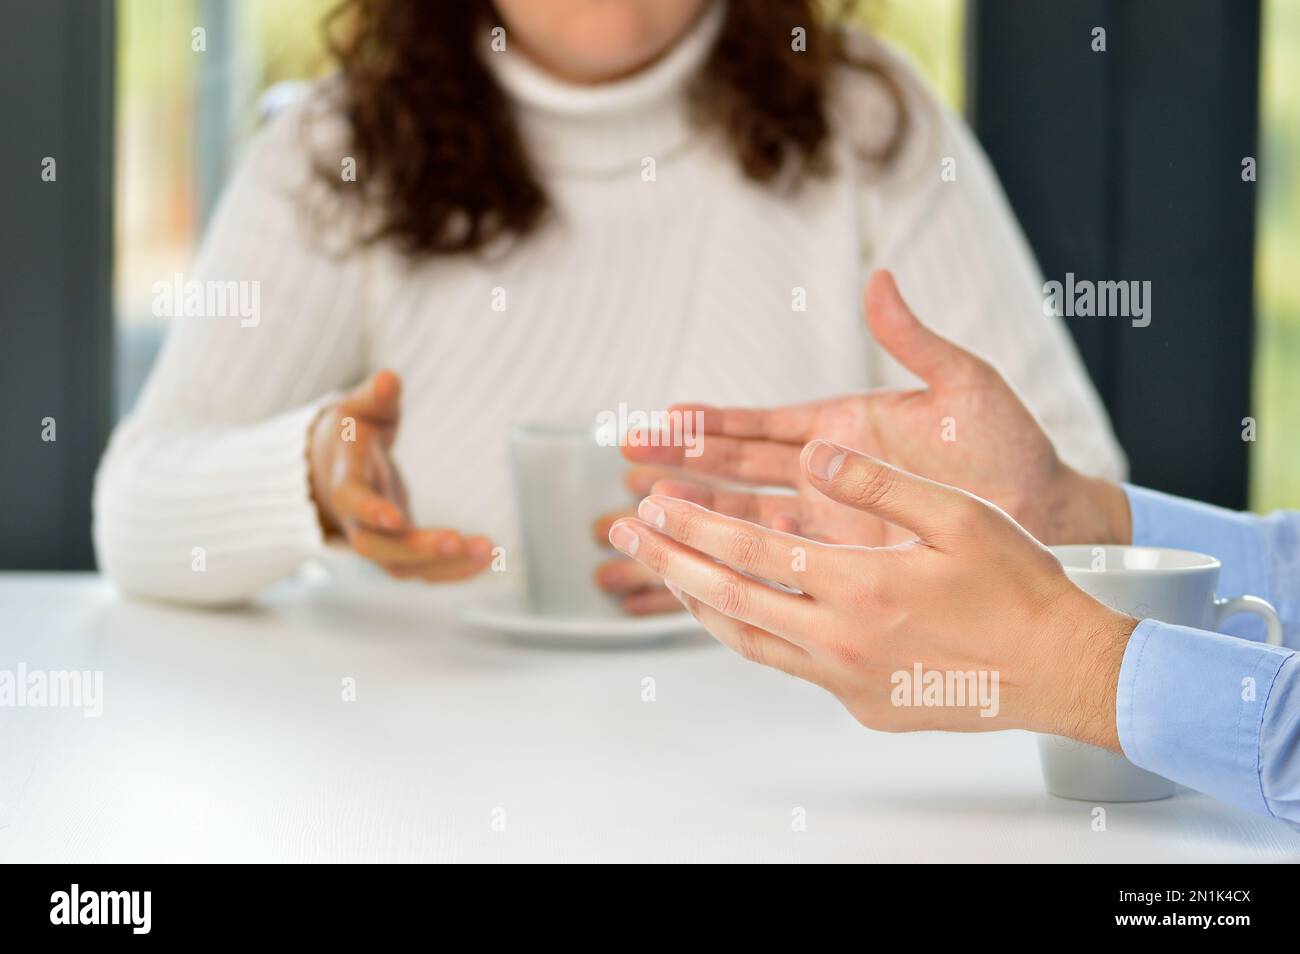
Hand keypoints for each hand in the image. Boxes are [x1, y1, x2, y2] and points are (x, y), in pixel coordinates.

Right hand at [308, 370, 492, 581]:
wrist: (331, 468)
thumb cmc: (350, 432)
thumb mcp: (356, 407)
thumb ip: (374, 396)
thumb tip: (389, 379)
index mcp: (343, 481)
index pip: (351, 501)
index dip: (369, 510)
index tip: (396, 518)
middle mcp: (355, 520)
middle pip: (377, 547)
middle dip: (416, 548)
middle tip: (457, 541)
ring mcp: (377, 540)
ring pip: (401, 567)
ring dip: (444, 565)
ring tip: (487, 550)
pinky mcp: (398, 550)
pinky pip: (421, 570)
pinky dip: (453, 570)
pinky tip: (485, 559)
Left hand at [609, 441, 1136, 747]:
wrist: (1062, 668)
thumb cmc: (1018, 586)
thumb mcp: (955, 515)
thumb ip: (875, 484)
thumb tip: (811, 455)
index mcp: (860, 583)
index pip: (748, 550)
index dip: (691, 523)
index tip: (650, 502)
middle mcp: (840, 638)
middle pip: (727, 597)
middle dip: (667, 559)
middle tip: (623, 533)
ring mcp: (847, 677)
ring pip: (746, 639)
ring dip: (696, 601)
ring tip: (662, 571)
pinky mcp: (860, 702)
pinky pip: (784, 665)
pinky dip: (747, 634)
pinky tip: (736, 612)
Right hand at [625, 270, 1130, 547]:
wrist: (1047, 517)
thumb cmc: (1010, 450)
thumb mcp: (965, 385)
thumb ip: (914, 341)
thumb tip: (880, 283)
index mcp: (845, 427)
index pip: (764, 425)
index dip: (713, 422)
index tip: (664, 418)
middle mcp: (828, 474)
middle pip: (738, 470)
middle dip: (682, 463)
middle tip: (627, 460)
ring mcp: (831, 519)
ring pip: (746, 518)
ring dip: (697, 516)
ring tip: (642, 516)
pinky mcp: (844, 558)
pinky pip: (779, 562)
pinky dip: (737, 564)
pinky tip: (697, 570)